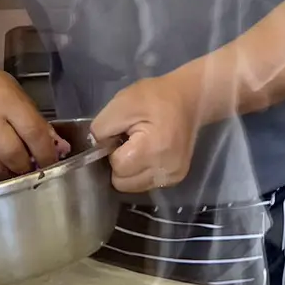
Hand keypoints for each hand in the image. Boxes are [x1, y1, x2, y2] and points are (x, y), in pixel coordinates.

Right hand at [0, 55, 61, 179]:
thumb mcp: (17, 96)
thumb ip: (36, 122)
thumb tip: (58, 150)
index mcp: (7, 101)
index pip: (33, 133)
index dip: (46, 153)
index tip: (51, 164)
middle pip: (12, 155)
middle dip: (25, 168)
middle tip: (28, 170)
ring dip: (5, 175)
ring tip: (9, 170)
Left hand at [92, 67, 203, 192]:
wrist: (191, 99)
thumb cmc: (156, 97)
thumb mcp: (122, 103)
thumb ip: (101, 129)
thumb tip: (94, 150)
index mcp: (154, 150)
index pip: (117, 167)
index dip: (112, 151)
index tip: (120, 135)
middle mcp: (166, 170)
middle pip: (123, 183)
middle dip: (120, 164)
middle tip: (128, 141)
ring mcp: (173, 176)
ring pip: (133, 186)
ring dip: (130, 170)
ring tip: (139, 147)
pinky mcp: (176, 178)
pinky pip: (146, 183)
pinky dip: (142, 171)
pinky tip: (148, 153)